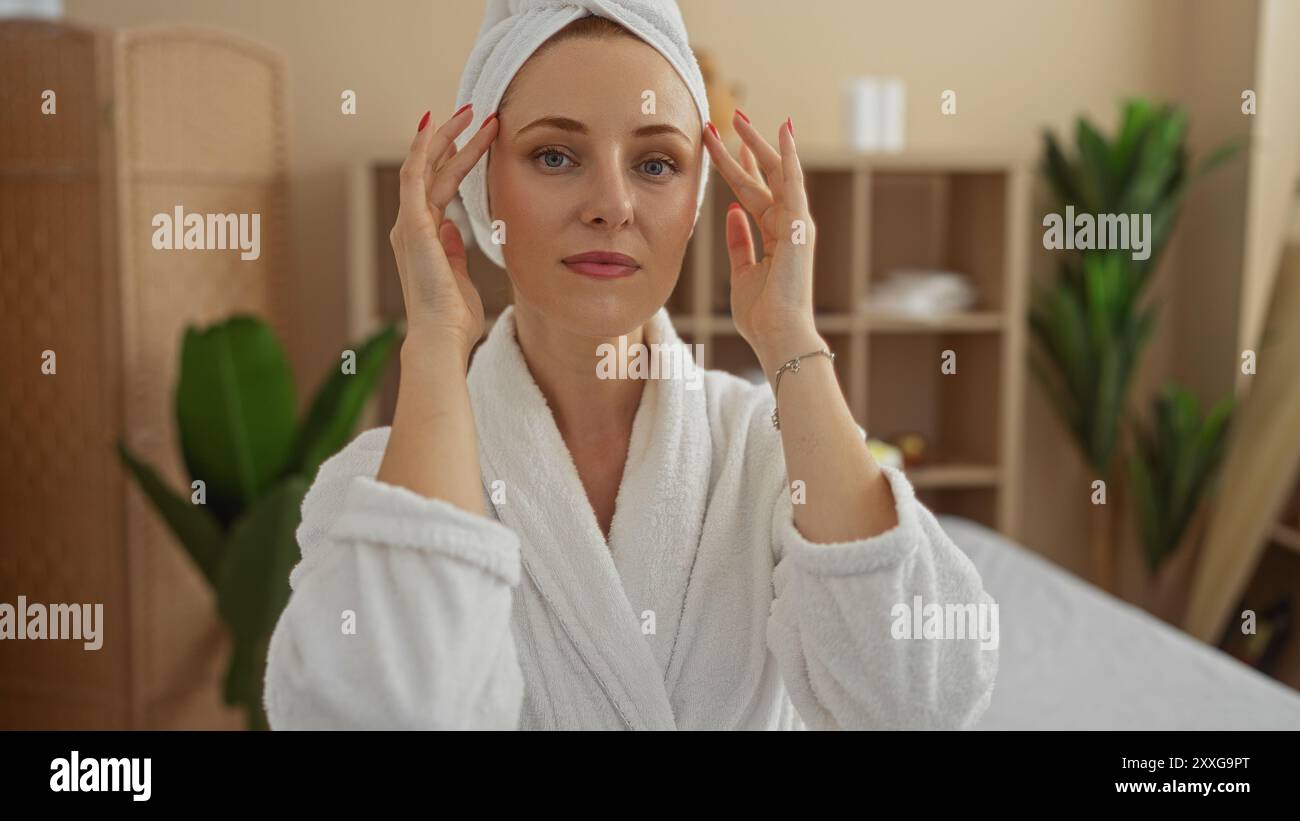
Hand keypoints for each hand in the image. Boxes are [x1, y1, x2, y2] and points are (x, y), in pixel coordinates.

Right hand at [389, 105, 499, 360]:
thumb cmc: (453, 319)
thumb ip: (453, 253)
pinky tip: (433, 124)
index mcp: (424, 239)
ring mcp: (409, 224)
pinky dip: (422, 148)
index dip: (454, 161)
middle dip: (453, 140)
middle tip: (476, 114)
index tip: (472, 140)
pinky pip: (415, 176)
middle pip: (432, 172)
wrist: (441, 337)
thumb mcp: (459, 279)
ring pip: (426, 167)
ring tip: (472, 113)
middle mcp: (411, 227)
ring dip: (447, 137)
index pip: (438, 189)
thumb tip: (452, 228)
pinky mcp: (413, 225)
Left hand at [702, 112, 819, 364]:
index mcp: (774, 236)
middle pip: (764, 177)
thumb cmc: (761, 315)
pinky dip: (789, 157)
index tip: (723, 146)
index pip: (753, 192)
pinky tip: (782, 131)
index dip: (737, 167)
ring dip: (759, 143)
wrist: (779, 335)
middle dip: (746, 147)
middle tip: (730, 118)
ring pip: (776, 173)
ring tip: (741, 117)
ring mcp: (796, 224)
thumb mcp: (742, 273)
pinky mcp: (799, 226)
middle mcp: (788, 225)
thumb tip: (731, 211)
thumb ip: (739, 242)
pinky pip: (793, 184)